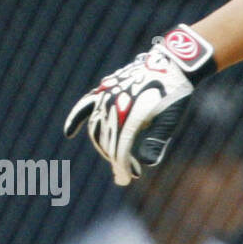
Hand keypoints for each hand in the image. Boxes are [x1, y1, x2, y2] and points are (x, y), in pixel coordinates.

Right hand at [63, 25, 214, 185]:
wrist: (171, 64)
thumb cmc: (174, 94)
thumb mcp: (170, 119)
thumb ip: (157, 140)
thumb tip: (148, 163)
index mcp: (129, 114)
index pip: (120, 148)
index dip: (122, 166)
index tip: (128, 179)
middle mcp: (113, 105)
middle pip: (107, 141)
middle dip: (115, 160)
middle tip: (126, 174)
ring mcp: (106, 96)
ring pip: (97, 128)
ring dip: (103, 147)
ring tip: (114, 159)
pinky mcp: (104, 90)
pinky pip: (86, 106)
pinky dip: (77, 119)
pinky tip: (69, 133)